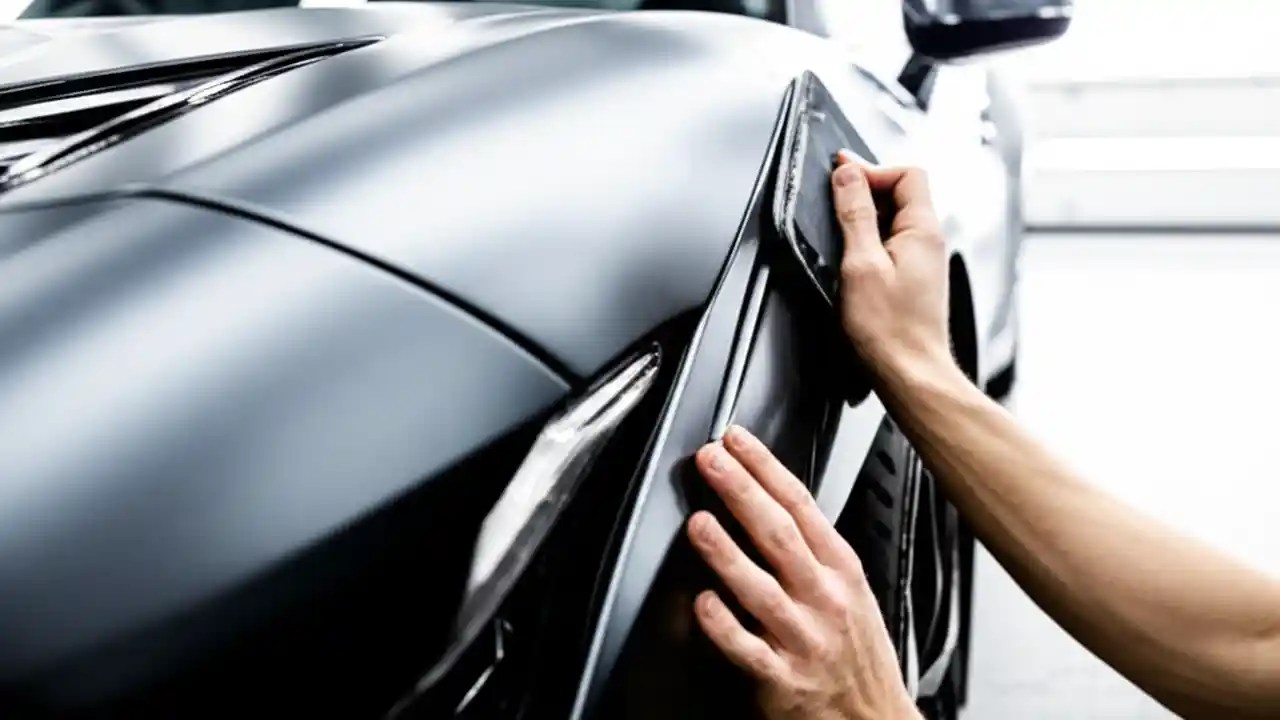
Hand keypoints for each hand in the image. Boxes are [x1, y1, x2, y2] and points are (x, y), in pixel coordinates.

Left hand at [687, 425, 919, 719]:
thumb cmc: (857, 656)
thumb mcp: (851, 591)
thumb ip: (813, 550)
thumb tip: (768, 501)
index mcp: (841, 571)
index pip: (801, 505)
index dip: (766, 468)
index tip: (736, 440)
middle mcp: (825, 600)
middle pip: (780, 535)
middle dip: (743, 492)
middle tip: (710, 460)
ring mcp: (804, 640)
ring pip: (761, 589)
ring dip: (727, 553)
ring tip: (698, 522)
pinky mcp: (782, 680)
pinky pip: (748, 649)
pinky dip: (723, 625)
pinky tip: (701, 603)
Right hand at [829, 152, 954, 384]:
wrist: (909, 374)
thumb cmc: (889, 330)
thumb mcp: (860, 263)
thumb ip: (855, 213)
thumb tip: (848, 174)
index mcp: (923, 230)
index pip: (906, 173)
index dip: (871, 169)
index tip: (840, 175)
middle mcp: (929, 241)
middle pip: (901, 192)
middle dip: (865, 190)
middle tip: (833, 202)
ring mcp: (923, 261)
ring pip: (895, 219)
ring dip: (865, 217)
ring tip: (840, 235)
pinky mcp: (913, 279)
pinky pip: (892, 243)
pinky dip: (870, 241)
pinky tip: (851, 261)